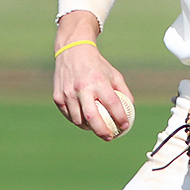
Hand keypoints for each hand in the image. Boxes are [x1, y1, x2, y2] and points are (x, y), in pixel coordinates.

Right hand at [53, 13, 132, 140]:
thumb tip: (131, 110)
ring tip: (96, 128)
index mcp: (99, 82)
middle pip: (93, 117)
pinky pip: (68, 115)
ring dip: (88, 127)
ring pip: (78, 120)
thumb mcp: (114, 74)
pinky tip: (84, 121)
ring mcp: (68, 93)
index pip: (112, 104)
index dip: (120, 118)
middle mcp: (83, 88)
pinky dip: (77, 120)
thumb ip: (123, 91)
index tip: (125, 126)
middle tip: (109, 137)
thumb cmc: (97, 65)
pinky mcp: (58, 97)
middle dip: (102, 131)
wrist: (72, 51)